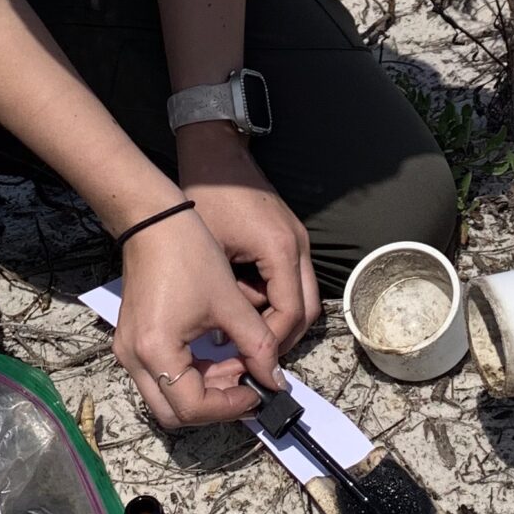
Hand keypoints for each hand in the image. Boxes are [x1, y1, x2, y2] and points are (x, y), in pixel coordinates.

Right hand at [113, 204, 286, 431]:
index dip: (230, 406)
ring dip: (204, 391)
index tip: (257, 391)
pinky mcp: (134, 342)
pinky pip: (162, 377)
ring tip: (238, 364)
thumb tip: (275, 380)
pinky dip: (192, 376)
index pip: (193, 407)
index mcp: (156, 350)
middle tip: (247, 387)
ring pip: (167, 398)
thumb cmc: (189, 253)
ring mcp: (129, 351)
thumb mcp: (231, 303)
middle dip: (214, 407)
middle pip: (173, 414)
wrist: (153, 221)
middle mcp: (134, 358)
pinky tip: (219, 354)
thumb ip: (258, 346)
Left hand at [176, 124, 319, 359]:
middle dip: (281, 338)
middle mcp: (298, 246)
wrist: (216, 152)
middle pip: (306, 310)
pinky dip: (274, 299)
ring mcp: (298, 240)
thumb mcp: (211, 253)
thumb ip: (226, 297)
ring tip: (247, 338)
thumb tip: (227, 338)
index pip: (290, 312)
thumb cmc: (207, 196)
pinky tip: (247, 309)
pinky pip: (291, 279)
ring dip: (279, 319)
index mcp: (280, 250)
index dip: (271, 342)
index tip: (248, 360)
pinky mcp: (289, 238)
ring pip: (302, 296)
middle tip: (254, 360)